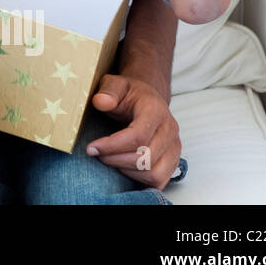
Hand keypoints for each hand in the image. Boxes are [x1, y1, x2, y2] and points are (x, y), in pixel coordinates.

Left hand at [86, 72, 181, 189]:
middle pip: (145, 158)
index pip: (138, 136)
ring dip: (127, 171)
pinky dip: (140, 180)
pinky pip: (159, 180)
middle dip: (115, 160)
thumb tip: (100, 102)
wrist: (148, 99)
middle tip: (97, 154)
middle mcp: (170, 130)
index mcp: (156, 110)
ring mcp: (174, 147)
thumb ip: (108, 91)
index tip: (91, 148)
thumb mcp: (115, 84)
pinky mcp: (173, 160)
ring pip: (154, 173)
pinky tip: (123, 168)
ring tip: (110, 159)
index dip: (112, 146)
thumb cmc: (129, 94)